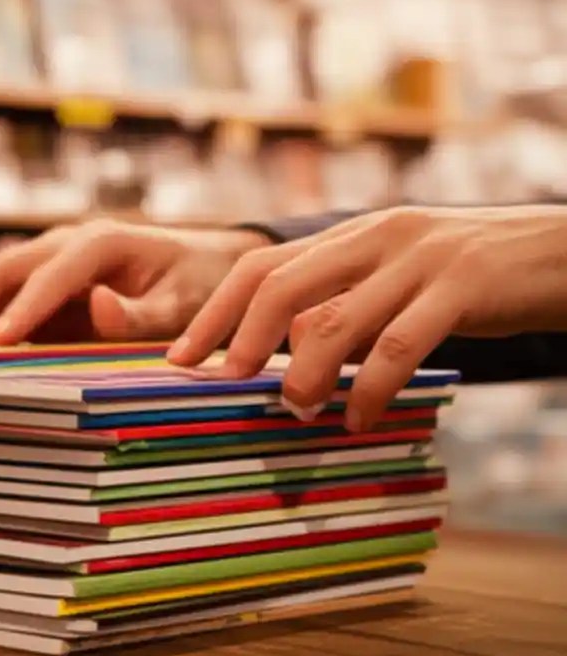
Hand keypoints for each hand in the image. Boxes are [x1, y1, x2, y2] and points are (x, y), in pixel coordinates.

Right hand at [0, 219, 270, 346]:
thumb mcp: (188, 302)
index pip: (52, 275)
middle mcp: (64, 244)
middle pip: (2, 270)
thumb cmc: (201, 286)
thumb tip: (97, 307)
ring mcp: (46, 261)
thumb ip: (146, 312)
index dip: (23, 308)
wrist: (206, 264)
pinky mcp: (38, 284)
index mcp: (101, 242)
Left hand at [168, 206, 566, 429]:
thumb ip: (347, 304)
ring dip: (305, 371)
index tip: (180, 356)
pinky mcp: (464, 286)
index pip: (262, 266)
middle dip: (239, 335)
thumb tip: (288, 352)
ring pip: (337, 318)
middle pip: (281, 283)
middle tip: (220, 381)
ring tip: (294, 410)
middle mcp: (375, 237)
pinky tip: (358, 419)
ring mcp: (419, 258)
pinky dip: (371, 387)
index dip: (215, 311)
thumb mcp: (399, 280)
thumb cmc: (474, 277)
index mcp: (352, 236)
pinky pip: (402, 344)